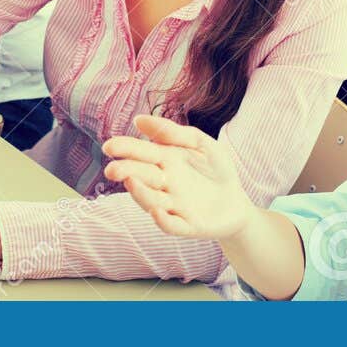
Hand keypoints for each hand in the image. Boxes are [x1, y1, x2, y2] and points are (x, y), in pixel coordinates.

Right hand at [103, 114, 256, 240]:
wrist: (238, 201)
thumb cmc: (216, 169)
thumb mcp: (199, 143)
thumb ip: (172, 132)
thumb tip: (137, 120)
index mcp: (165, 161)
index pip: (141, 153)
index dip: (125, 149)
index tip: (109, 147)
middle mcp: (164, 184)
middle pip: (141, 177)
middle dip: (126, 172)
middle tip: (112, 170)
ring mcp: (174, 206)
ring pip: (152, 201)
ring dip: (141, 194)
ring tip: (131, 182)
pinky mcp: (187, 226)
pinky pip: (172, 225)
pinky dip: (163, 220)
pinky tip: (157, 211)